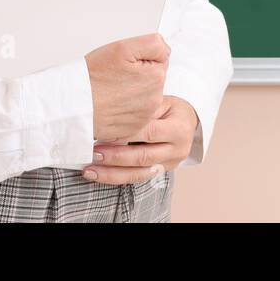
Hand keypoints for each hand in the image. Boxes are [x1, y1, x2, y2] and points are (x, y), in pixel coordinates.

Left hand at [82, 95, 198, 184]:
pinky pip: (137, 178)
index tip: (102, 133)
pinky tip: (100, 175)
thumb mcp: (162, 102)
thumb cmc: (171, 109)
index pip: (148, 133)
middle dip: (115, 157)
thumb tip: (112, 117)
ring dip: (112, 173)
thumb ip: (143, 110)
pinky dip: (116, 177)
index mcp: (179, 129)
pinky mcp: (161, 172)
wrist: (188, 123)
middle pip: (142, 157)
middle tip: (93, 153)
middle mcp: (177, 150)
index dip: (125, 134)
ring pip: (138, 173)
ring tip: (91, 170)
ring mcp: (170, 164)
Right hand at [83, 33, 169, 142]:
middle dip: (139, 75)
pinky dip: (126, 108)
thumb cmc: (92, 78)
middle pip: (153, 78)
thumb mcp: (124, 47)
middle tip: (116, 77)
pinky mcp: (134, 128)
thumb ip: (153, 44)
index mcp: (156, 77)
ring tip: (112, 91)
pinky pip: (135, 112)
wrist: (73, 105)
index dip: (141, 57)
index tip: (125, 64)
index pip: (159, 59)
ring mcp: (145, 116)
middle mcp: (155, 99)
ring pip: (144, 95)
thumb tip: (165, 51)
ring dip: (132, 91)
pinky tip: (112, 104)